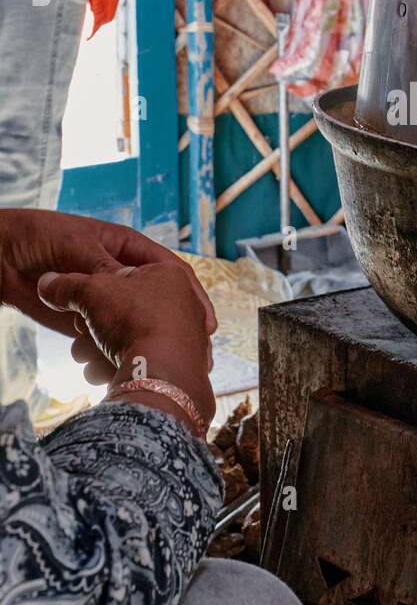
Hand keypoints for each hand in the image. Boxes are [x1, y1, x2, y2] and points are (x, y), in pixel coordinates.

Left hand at [0, 208, 215, 376]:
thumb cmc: (40, 239)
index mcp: (125, 247)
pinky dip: (108, 351)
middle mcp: (119, 273)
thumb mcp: (80, 248)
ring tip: (161, 363)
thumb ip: (107, 269)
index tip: (206, 322)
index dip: (191, 295)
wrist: (0, 256)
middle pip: (157, 301)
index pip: (167, 269)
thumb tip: (131, 289)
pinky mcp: (83, 319)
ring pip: (132, 324)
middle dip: (176, 327)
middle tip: (196, 353)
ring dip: (141, 342)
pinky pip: (103, 338)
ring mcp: (103, 298)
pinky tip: (116, 365)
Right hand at [38, 261, 214, 433]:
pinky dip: (119, 367)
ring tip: (85, 357)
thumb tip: (48, 283)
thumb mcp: (92, 291)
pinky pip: (143, 362)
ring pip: (131, 338)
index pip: (125, 274)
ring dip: (101, 349)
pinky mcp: (179, 366)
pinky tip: (100, 375)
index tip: (82, 301)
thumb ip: (67, 285)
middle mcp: (183, 303)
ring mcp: (184, 336)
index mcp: (170, 274)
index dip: (98, 288)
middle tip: (80, 334)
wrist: (164, 374)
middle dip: (95, 325)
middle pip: (125, 311)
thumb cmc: (135, 320)